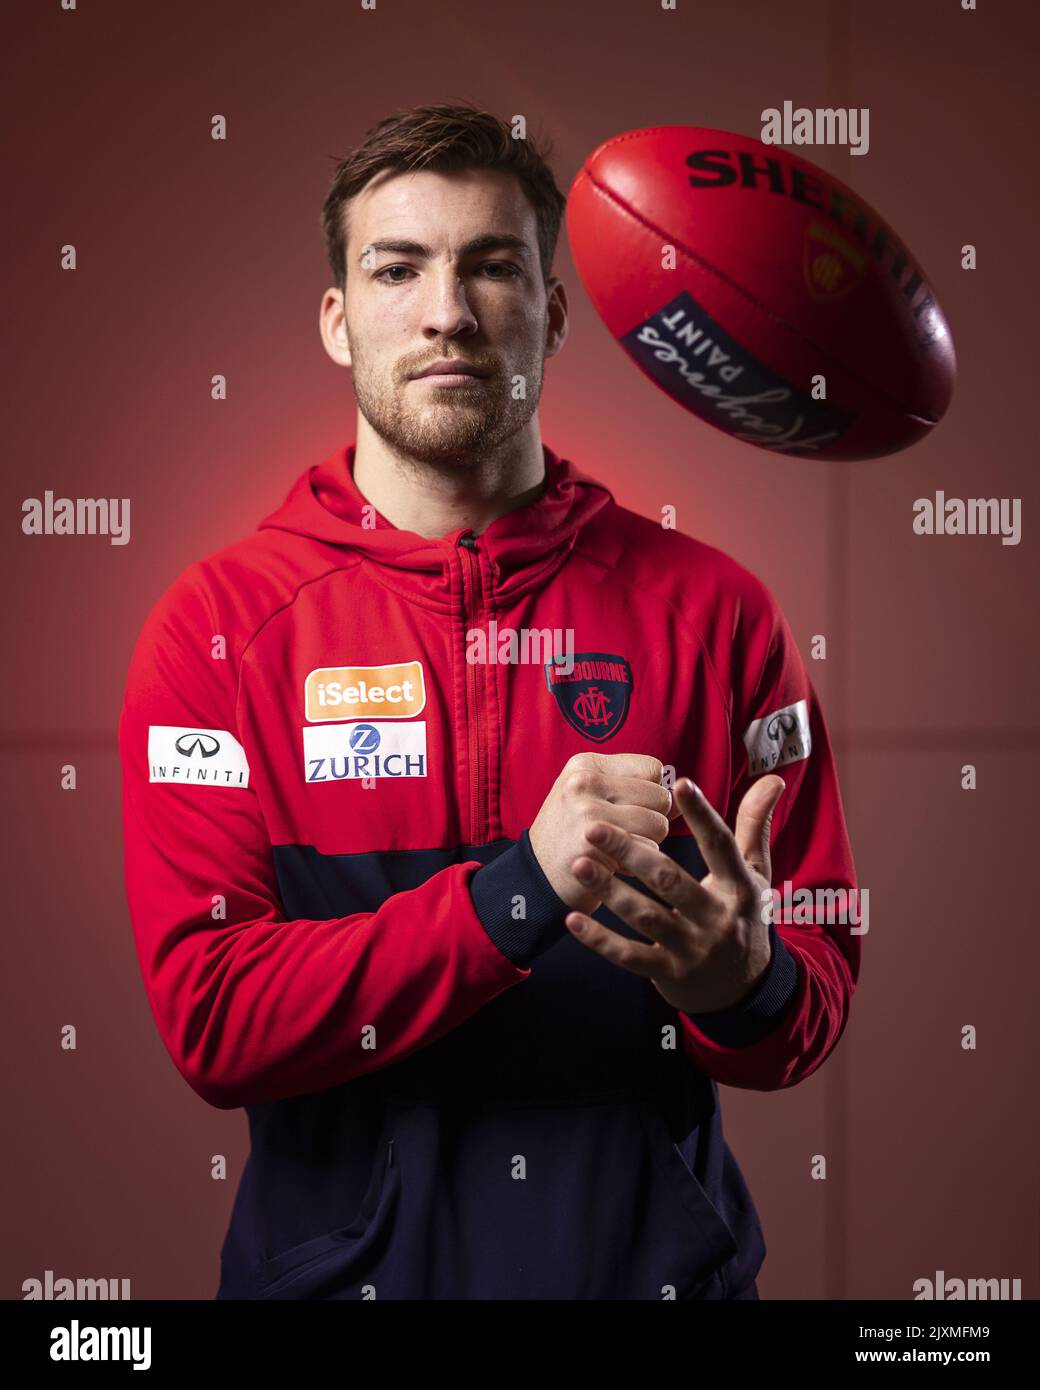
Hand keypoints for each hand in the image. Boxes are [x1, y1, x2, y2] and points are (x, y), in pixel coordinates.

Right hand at [527, 752, 678, 914]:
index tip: (630, 810)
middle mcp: (584, 781)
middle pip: (661, 796)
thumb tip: (685, 794)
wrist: (534, 879)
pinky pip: (646, 850)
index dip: (652, 793)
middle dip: (653, 821)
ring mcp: (586, 811)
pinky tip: (614, 866)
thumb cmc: (573, 837)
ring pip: (659, 824)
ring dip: (648, 844)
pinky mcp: (593, 844)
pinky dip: (638, 865)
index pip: (654, 768)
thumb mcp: (593, 800)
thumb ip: (637, 792)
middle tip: (624, 835)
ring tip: (618, 849)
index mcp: (586, 764)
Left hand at [563, 775, 785, 1014]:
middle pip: (670, 880)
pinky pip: (629, 956)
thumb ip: (756, 826)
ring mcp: (693, 949)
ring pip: (646, 916)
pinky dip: (600, 940)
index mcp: (740, 888)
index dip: (703, 816)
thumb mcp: (757, 875)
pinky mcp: (670, 973)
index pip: (721, 846)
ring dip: (610, 890)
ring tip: (578, 864)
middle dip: (630, 852)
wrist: (746, 991)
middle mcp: (718, 919)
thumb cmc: (744, 916)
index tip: (679, 785)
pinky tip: (573, 919)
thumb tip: (773, 779)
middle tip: (594, 827)